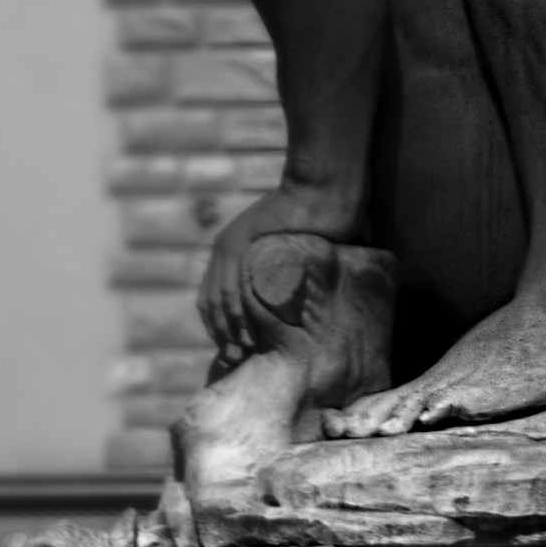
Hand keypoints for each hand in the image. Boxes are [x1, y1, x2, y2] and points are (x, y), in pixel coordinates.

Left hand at [202, 182, 360, 363]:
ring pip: (219, 298)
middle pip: (210, 301)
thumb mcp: (296, 248)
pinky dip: (233, 313)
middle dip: (221, 334)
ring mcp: (232, 243)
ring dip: (228, 329)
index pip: (211, 296)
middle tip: (236, 358)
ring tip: (244, 350)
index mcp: (231, 249)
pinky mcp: (242, 242)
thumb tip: (335, 292)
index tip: (233, 349)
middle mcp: (225, 246)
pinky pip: (229, 285)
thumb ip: (302, 269)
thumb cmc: (318, 214)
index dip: (219, 326)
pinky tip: (243, 332)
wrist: (321, 188)